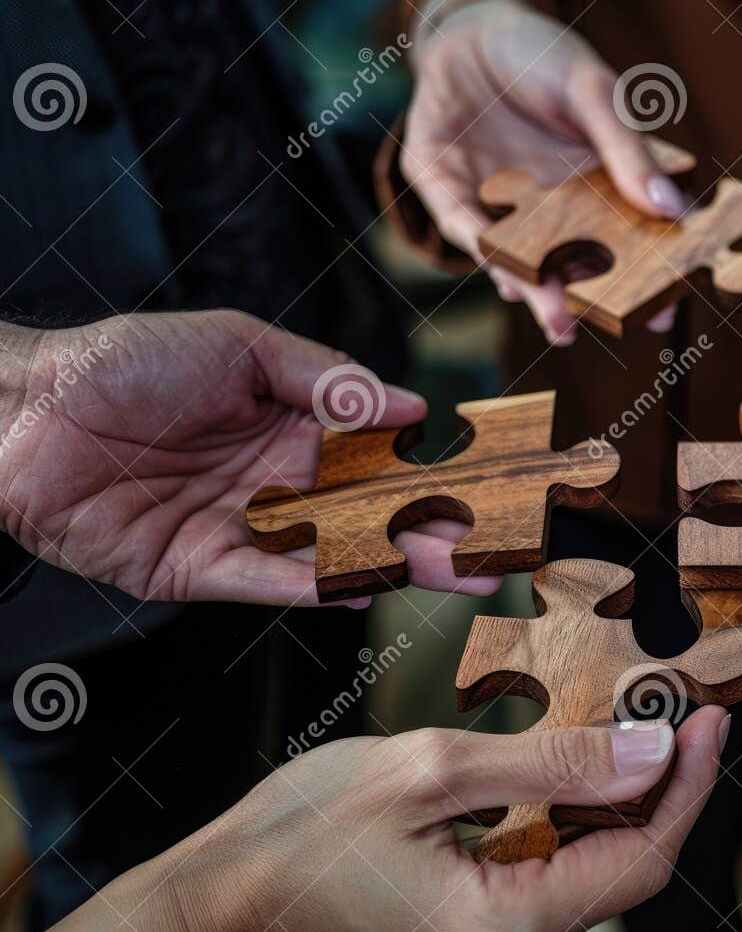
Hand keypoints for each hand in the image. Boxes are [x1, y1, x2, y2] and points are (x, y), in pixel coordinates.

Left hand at [0, 310, 499, 606]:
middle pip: (374, 517)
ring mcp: (243, 530)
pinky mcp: (199, 570)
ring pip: (335, 554)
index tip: (499, 489)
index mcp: (296, 426)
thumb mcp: (239, 344)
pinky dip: (316, 584)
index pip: (385, 459)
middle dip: (440, 536)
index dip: (441, 476)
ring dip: (398, 568)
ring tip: (461, 577)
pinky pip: (269, 580)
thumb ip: (327, 378)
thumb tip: (410, 407)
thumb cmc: (123, 360)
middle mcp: (279, 484)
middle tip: (502, 553)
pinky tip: (366, 586)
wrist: (20, 410)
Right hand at [1, 708, 725, 931]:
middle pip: (611, 883)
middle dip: (642, 800)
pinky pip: (534, 913)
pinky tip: (541, 801)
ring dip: (594, 824)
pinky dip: (549, 854)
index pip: (637, 866)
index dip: (685, 791)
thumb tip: (653, 753)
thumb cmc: (292, 837)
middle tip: (660, 719)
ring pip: (575, 896)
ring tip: (599, 749)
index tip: (708, 724)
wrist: (206, 916)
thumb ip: (554, 765)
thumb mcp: (429, 770)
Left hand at [402, 0, 685, 343]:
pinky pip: (465, 229)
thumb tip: (673, 209)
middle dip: (583, 303)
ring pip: (517, 261)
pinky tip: (508, 275)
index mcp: (593, 190)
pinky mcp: (446, 194)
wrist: (468, 26)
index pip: (622, 246)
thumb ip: (627, 149)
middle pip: (568, 266)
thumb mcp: (593, 94)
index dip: (640, 283)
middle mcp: (545, 209)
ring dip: (536, 293)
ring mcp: (496, 206)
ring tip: (559, 321)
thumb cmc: (543, 55)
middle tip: (603, 328)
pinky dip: (486, 252)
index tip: (660, 315)